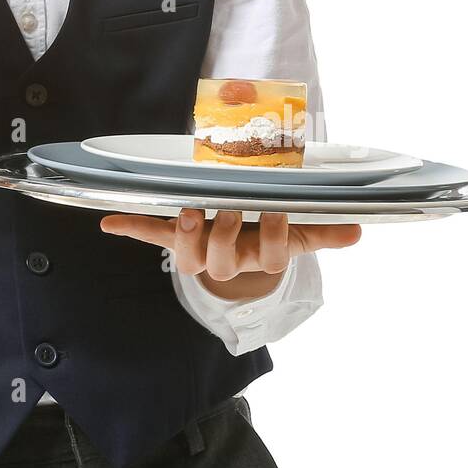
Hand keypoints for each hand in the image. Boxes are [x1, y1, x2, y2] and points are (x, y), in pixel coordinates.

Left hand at [99, 208, 361, 301]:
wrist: (236, 257)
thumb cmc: (265, 236)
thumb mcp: (295, 236)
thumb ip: (322, 231)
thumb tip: (359, 230)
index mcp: (260, 256)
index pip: (271, 255)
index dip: (273, 236)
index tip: (276, 212)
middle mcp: (228, 259)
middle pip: (224, 260)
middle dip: (225, 233)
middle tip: (228, 207)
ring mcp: (199, 249)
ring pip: (190, 255)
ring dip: (186, 233)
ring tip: (188, 210)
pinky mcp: (174, 237)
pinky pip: (151, 234)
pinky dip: (129, 227)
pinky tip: (108, 221)